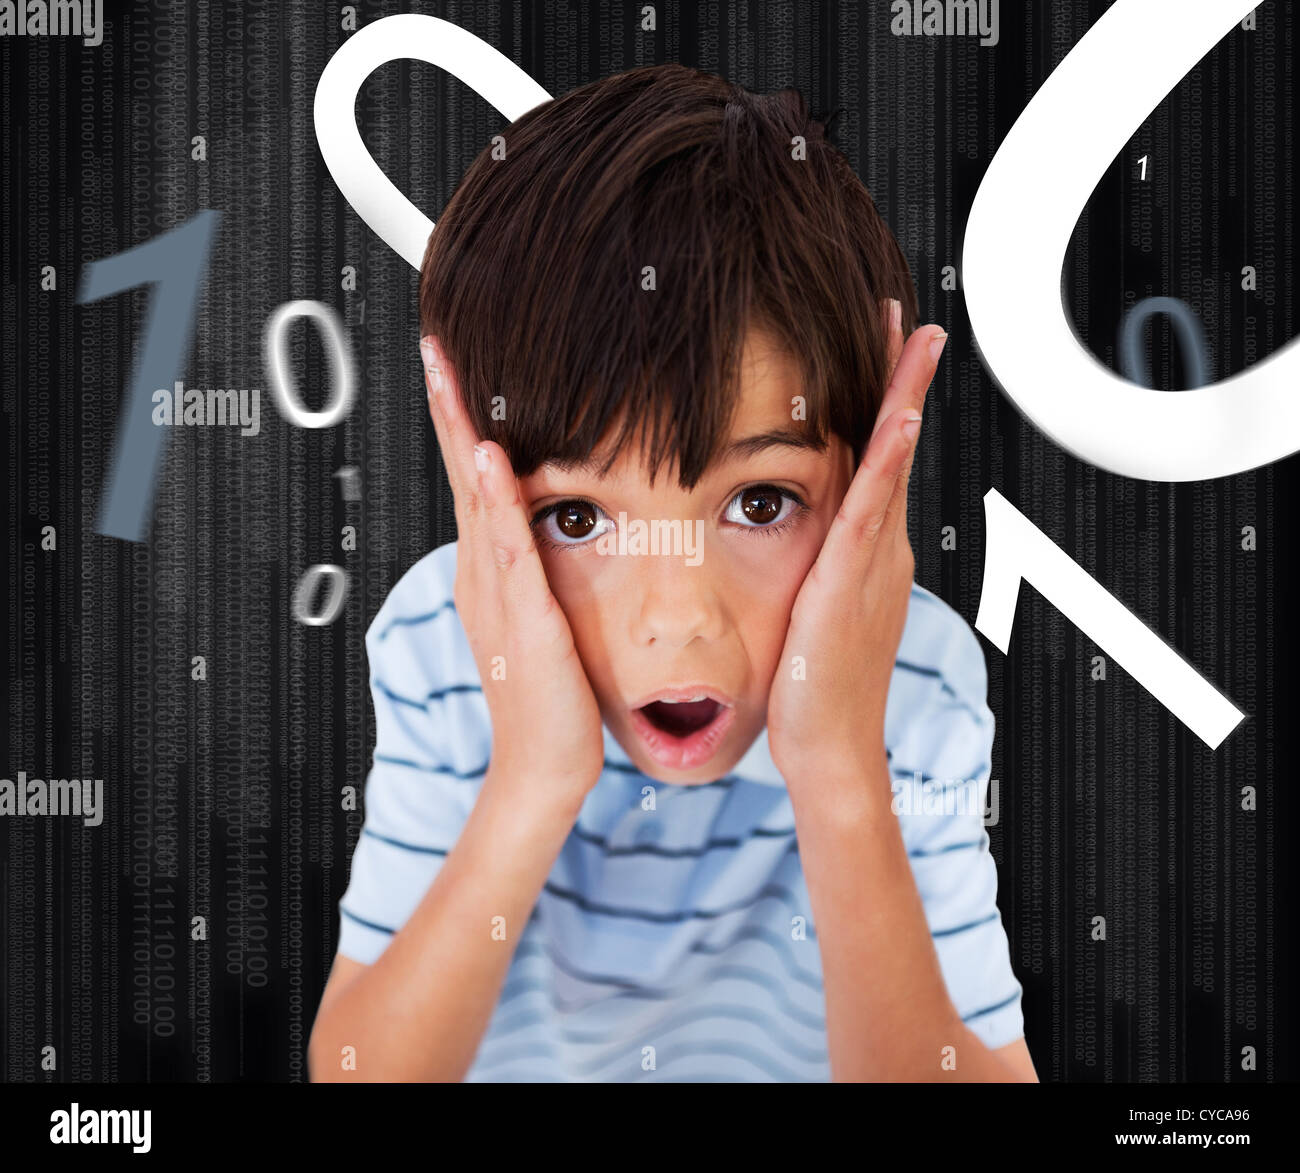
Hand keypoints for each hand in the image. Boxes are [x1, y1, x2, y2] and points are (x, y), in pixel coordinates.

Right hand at [420, 336, 605, 807]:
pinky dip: (497, 502)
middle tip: (436, 346)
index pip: (471, 479)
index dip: (459, 421)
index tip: (454, 368)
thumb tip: (544, 526)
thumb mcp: (539, 616)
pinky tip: (492, 460)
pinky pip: (509, 550)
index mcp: (488, 569)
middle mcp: (481, 574)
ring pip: (474, 498)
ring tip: (449, 375)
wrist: (542, 765)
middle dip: (447, 406)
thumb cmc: (548, 696)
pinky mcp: (521, 619)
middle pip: (459, 473)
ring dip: (460, 433)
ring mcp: (495, 595)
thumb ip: (535, 568)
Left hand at [766, 302, 945, 799]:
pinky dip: (888, 464)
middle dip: (904, 382)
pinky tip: (897, 419)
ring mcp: (874, 564)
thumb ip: (812, 571)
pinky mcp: (851, 583)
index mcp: (866, 553)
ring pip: (890, 466)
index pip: (877, 462)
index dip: (886, 405)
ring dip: (903, 399)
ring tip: (915, 341)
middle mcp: (880, 549)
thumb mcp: (813, 613)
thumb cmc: (817, 688)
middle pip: (894, 448)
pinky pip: (870, 512)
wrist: (831, 748)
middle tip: (914, 322)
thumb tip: (795, 545)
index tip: (888, 353)